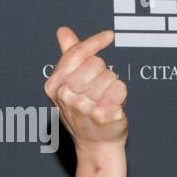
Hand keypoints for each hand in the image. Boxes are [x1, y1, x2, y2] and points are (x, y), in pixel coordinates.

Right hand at [43, 26, 128, 151]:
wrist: (96, 145)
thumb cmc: (84, 112)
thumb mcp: (70, 85)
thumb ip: (68, 56)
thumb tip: (63, 31)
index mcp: (55, 85)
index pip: (77, 54)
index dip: (95, 42)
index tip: (109, 35)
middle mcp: (66, 96)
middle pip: (96, 63)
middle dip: (103, 72)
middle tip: (99, 90)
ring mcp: (84, 107)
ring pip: (110, 76)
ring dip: (113, 85)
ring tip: (105, 100)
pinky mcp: (103, 115)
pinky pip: (120, 89)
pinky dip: (121, 95)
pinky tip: (114, 106)